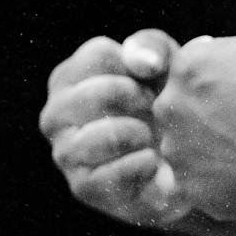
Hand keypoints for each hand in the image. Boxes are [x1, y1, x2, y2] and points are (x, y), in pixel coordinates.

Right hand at [41, 31, 191, 226]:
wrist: (179, 160)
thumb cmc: (162, 100)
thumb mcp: (164, 65)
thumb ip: (153, 48)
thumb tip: (144, 63)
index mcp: (69, 77)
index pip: (99, 56)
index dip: (137, 68)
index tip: (153, 83)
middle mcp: (56, 114)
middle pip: (96, 94)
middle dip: (137, 99)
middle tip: (157, 109)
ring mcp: (65, 152)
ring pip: (97, 139)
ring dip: (135, 134)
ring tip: (152, 137)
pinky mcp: (83, 188)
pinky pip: (106, 177)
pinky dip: (138, 167)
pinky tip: (153, 162)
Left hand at [153, 31, 235, 221]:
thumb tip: (234, 50)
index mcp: (188, 65)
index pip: (193, 71)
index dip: (222, 82)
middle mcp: (171, 105)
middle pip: (183, 108)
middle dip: (209, 116)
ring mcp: (176, 150)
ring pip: (188, 147)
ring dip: (212, 149)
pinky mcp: (189, 188)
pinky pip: (199, 182)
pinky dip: (221, 181)